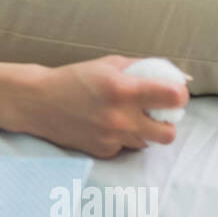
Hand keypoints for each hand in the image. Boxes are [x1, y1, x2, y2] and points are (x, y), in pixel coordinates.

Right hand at [27, 56, 188, 156]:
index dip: (179, 96)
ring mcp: (111, 138)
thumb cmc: (75, 78)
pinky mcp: (101, 151)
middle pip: (168, 134)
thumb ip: (143, 68)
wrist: (38, 101)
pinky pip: (124, 148)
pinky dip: (121, 139)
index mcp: (123, 89)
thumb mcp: (109, 64)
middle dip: (167, 125)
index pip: (173, 98)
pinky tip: (105, 126)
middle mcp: (119, 118)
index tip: (173, 94)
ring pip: (146, 143)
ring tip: (126, 118)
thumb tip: (177, 77)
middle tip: (156, 114)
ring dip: (142, 132)